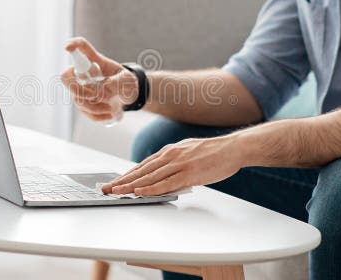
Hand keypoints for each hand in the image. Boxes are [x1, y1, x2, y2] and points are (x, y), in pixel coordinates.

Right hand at [60, 37, 138, 121]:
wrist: (127, 96)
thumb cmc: (127, 82)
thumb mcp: (128, 80)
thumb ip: (117, 83)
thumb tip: (103, 90)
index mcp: (96, 61)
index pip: (82, 48)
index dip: (73, 45)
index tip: (67, 48)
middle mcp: (83, 73)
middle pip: (67, 77)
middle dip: (78, 88)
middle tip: (95, 95)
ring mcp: (80, 88)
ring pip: (77, 98)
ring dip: (96, 107)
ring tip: (112, 107)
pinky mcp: (82, 102)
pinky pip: (84, 111)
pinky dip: (98, 115)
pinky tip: (109, 114)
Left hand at [100, 135, 245, 195]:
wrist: (232, 148)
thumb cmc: (213, 153)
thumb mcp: (188, 153)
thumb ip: (174, 163)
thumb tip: (163, 176)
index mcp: (169, 151)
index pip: (143, 165)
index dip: (127, 175)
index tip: (115, 182)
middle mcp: (170, 156)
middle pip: (141, 171)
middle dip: (122, 181)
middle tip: (107, 189)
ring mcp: (179, 164)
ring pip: (149, 177)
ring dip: (131, 186)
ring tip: (117, 192)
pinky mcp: (188, 173)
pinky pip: (165, 183)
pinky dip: (151, 188)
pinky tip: (140, 192)